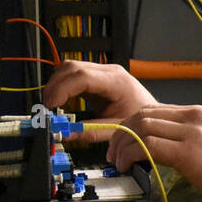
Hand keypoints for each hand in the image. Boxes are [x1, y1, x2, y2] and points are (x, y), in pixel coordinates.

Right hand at [43, 60, 157, 141]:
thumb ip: (90, 132)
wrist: (154, 115)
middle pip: (71, 67)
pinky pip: (73, 75)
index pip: (82, 76)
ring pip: (69, 67)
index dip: (62, 89)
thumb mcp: (116, 128)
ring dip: (56, 85)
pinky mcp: (96, 77)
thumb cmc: (141, 119)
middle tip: (47, 108)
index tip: (51, 105)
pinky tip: (61, 102)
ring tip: (53, 107)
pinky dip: (63, 86)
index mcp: (116, 81)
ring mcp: (102, 72)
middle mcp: (109, 71)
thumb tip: (66, 134)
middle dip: (54, 87)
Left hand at [105, 104, 201, 201]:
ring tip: (119, 163)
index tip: (121, 143)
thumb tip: (159, 148)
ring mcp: (192, 134)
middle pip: (142, 115)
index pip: (153, 110)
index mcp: (198, 114)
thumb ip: (187, 139)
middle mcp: (194, 118)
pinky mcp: (189, 154)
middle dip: (120, 134)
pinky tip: (129, 167)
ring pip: (141, 128)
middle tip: (114, 154)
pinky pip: (148, 146)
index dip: (129, 126)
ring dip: (122, 146)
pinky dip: (131, 155)